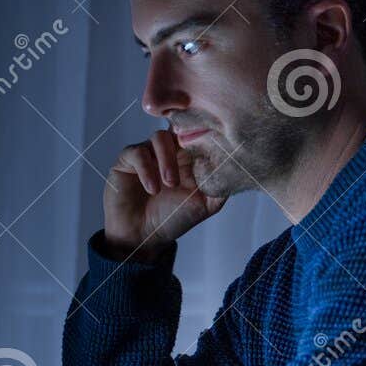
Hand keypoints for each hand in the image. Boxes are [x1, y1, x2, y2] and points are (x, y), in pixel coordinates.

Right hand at [102, 129, 226, 262]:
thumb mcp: (205, 205)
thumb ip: (222, 187)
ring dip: (167, 160)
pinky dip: (146, 169)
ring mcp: (148, 153)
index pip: (198, 134)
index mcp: (188, 157)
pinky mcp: (127, 160)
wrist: (143, 236)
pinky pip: (137, 152)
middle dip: (187, 143)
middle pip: (180, 129)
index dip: (205, 135)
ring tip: (169, 184)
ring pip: (159, 137)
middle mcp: (168, 151)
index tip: (213, 144)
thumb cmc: (173, 219)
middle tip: (190, 167)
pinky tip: (152, 188)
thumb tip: (238, 169)